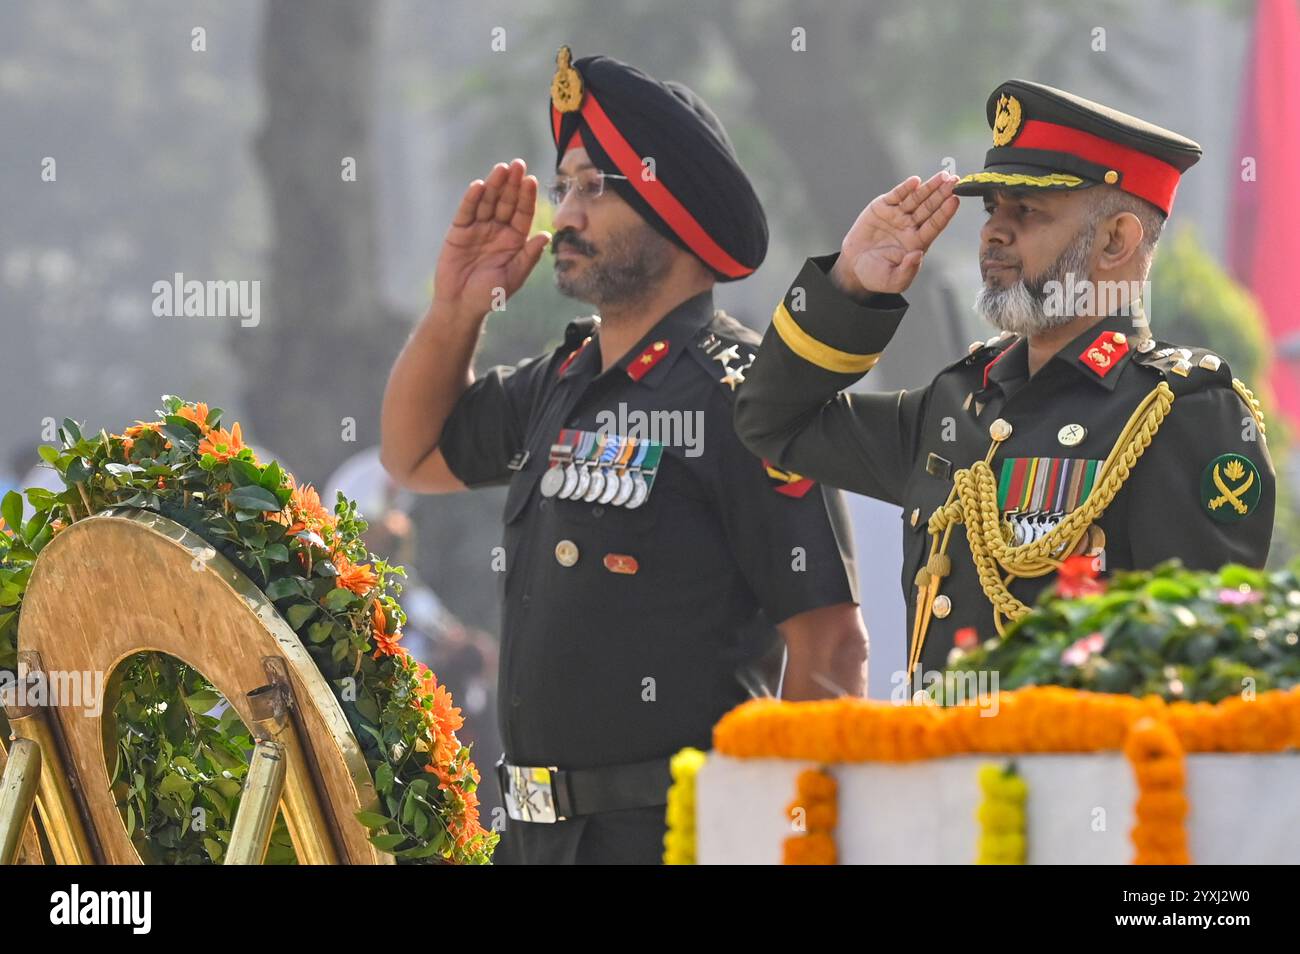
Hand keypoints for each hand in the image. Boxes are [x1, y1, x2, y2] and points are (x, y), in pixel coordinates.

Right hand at [433, 159, 550, 320]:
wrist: (460, 305)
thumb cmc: (489, 296)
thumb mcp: (513, 276)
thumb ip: (528, 256)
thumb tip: (546, 235)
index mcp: (514, 241)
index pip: (522, 214)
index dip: (526, 197)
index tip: (531, 180)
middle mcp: (497, 231)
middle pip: (506, 202)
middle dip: (512, 184)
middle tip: (518, 165)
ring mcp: (478, 229)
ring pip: (487, 202)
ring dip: (494, 185)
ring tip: (501, 169)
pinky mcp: (459, 231)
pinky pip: (466, 212)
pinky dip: (471, 199)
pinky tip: (479, 186)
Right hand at [830, 171, 959, 297]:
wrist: (853, 266)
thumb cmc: (875, 275)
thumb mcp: (892, 281)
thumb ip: (906, 271)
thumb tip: (917, 255)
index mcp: (917, 242)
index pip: (934, 225)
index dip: (944, 213)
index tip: (955, 200)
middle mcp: (910, 226)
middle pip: (929, 207)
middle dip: (942, 194)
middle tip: (955, 181)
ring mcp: (897, 215)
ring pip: (916, 198)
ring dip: (930, 187)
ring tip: (943, 176)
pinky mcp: (883, 207)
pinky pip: (897, 195)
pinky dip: (905, 188)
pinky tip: (915, 181)